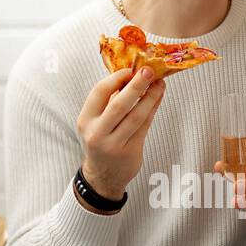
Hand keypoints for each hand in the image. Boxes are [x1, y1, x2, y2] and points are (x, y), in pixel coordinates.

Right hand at [76, 66, 164, 198]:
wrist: (103, 175)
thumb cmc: (101, 140)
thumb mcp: (95, 122)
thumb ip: (109, 101)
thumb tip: (131, 74)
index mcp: (85, 120)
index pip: (99, 92)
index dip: (116, 78)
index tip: (130, 69)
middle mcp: (97, 133)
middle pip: (120, 104)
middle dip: (136, 85)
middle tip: (149, 70)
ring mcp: (114, 145)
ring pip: (136, 116)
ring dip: (150, 97)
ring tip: (160, 84)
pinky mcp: (130, 152)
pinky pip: (144, 126)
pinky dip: (152, 109)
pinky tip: (158, 98)